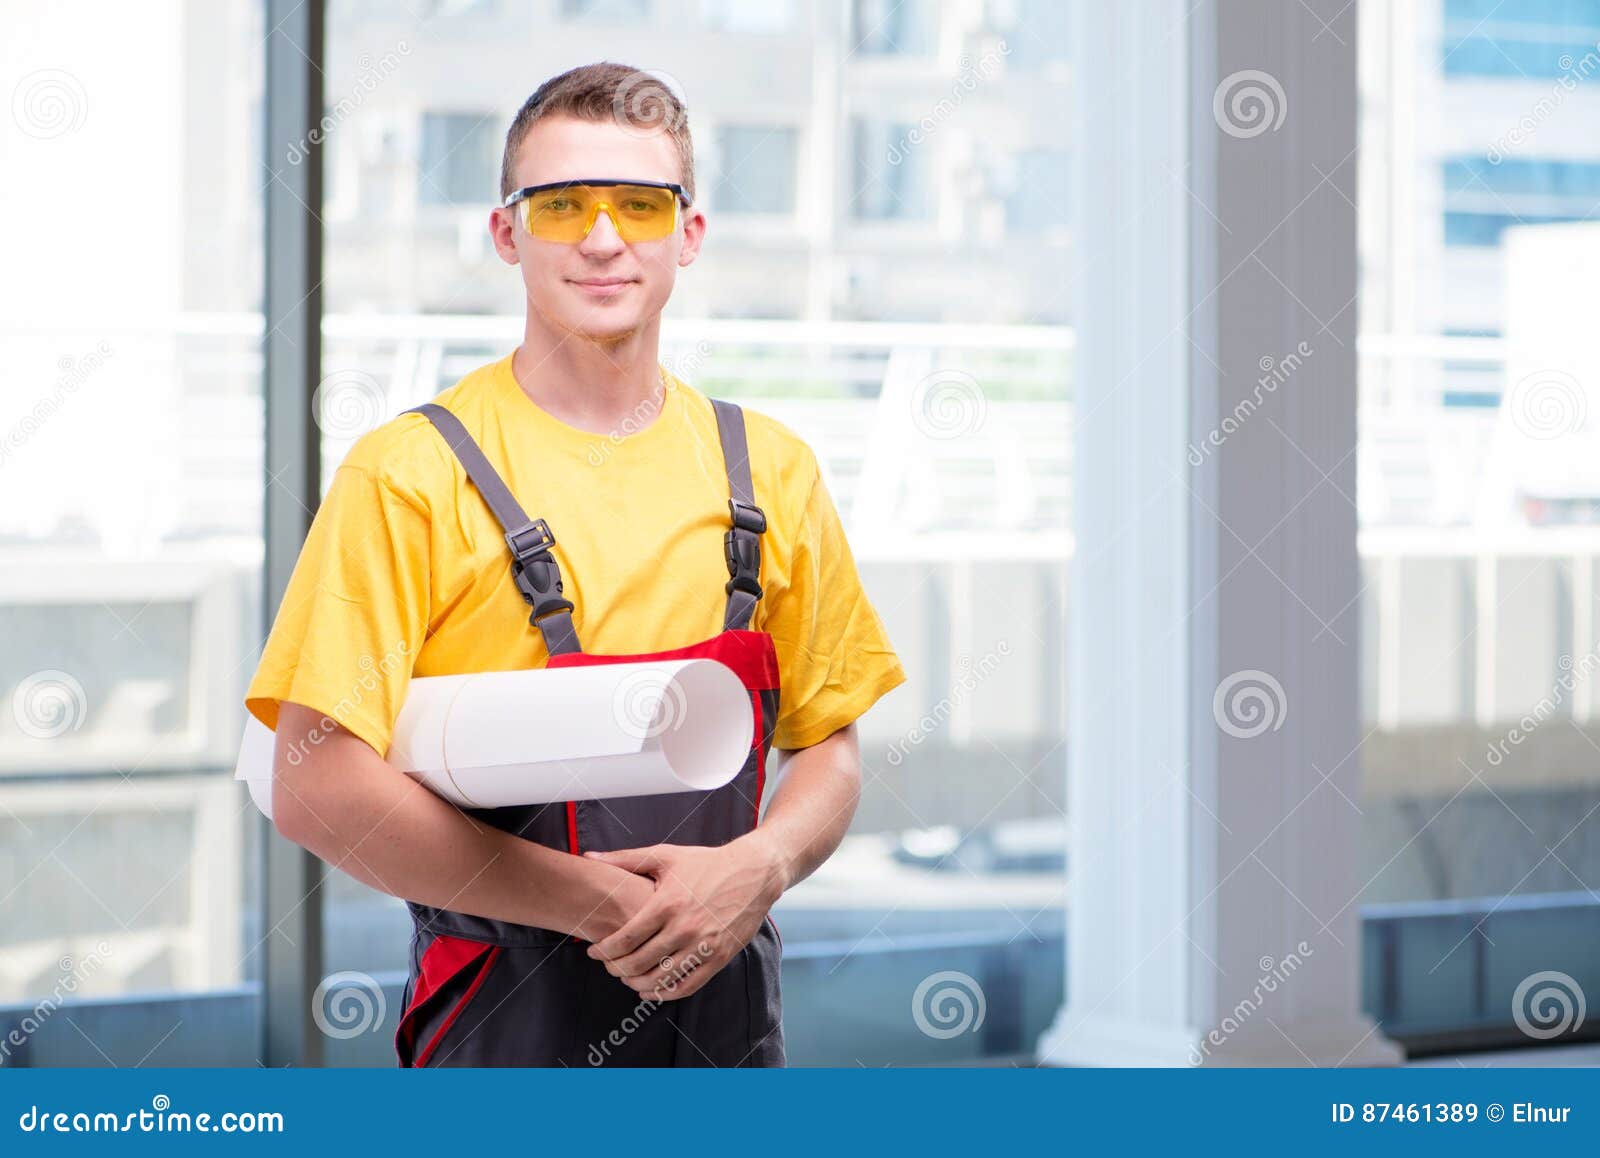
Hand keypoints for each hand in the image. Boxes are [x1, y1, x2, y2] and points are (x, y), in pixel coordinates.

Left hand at [582, 835, 786, 999]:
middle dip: (615, 968)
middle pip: (638, 962)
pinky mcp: (719, 957)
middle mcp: (684, 928)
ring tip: (626, 977)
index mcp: (667, 904)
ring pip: (661, 979)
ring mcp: (703, 946)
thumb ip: (625, 859)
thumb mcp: (665, 856)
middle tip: (608, 965)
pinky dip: (665, 992)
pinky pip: (687, 986)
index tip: (593, 951)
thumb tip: (589, 856)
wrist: (753, 872)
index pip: (625, 938)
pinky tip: (651, 988)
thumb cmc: (706, 863)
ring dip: (637, 983)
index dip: (604, 950)